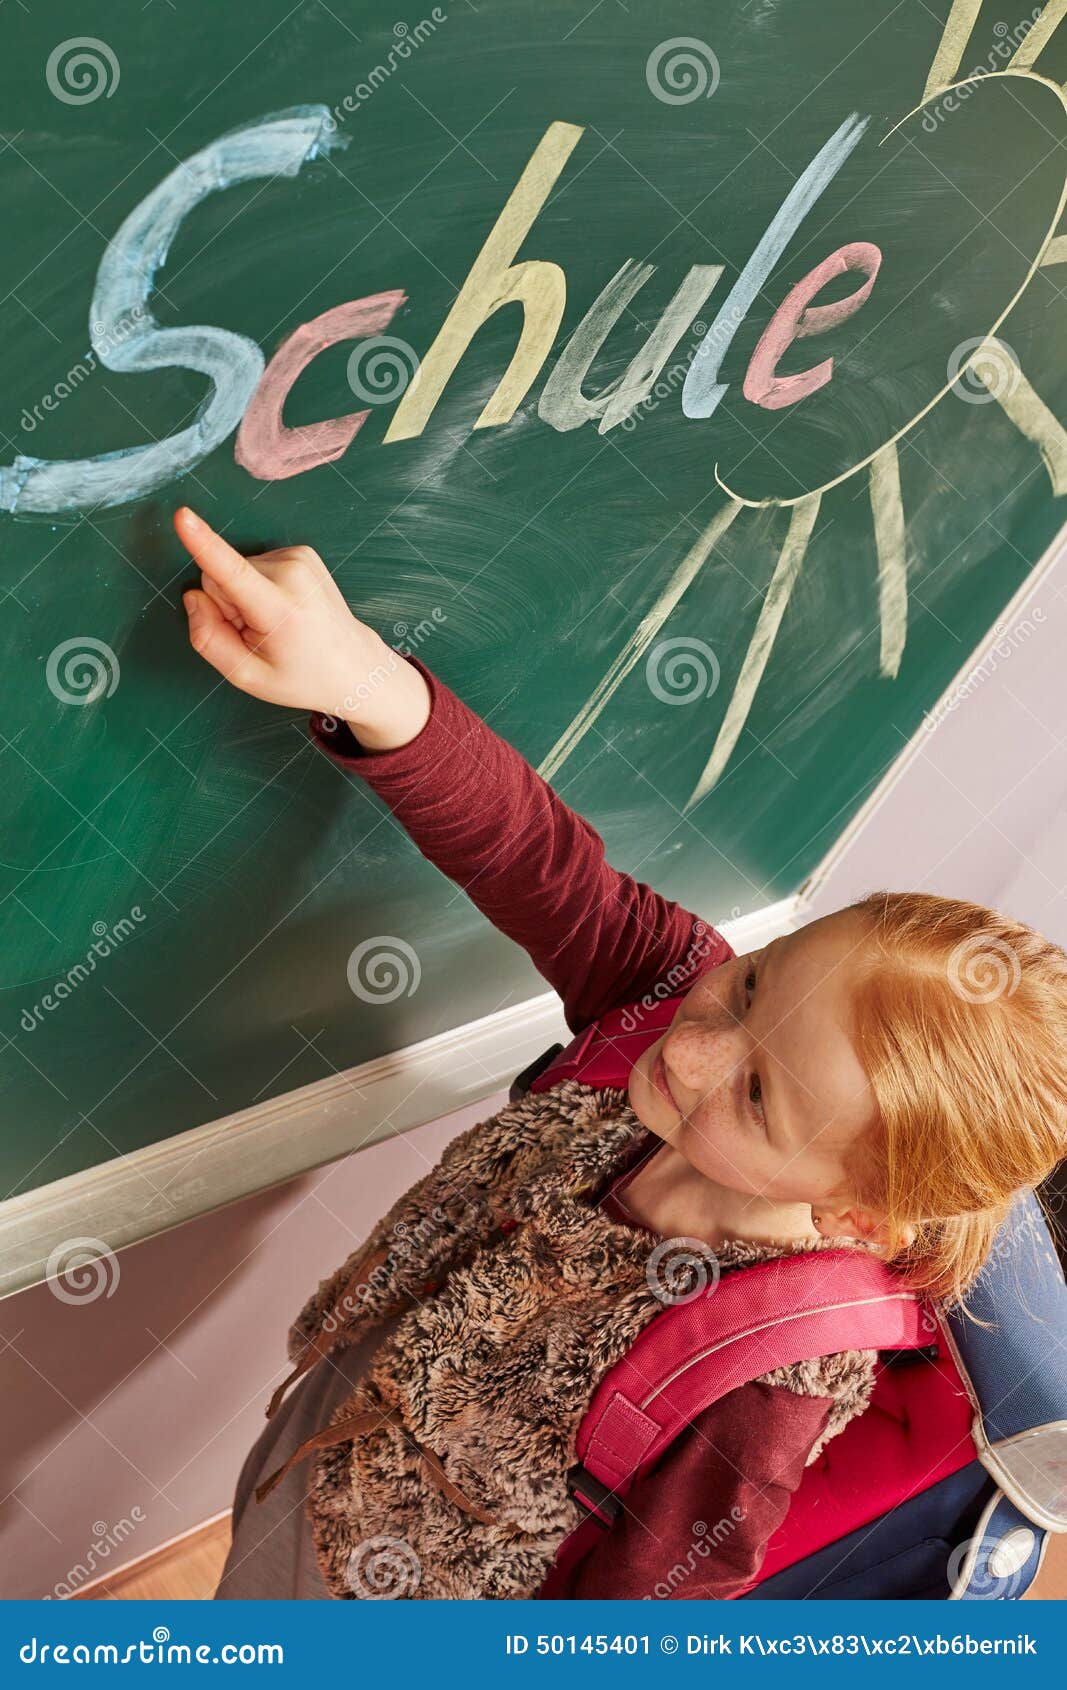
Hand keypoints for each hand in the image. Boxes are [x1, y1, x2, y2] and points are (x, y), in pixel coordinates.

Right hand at [174, 507, 430, 750]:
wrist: (353, 666)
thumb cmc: (300, 676)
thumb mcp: (248, 676)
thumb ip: (209, 639)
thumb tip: (193, 597)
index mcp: (280, 610)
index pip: (231, 572)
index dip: (202, 542)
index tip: (183, 516)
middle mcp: (292, 575)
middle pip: (220, 577)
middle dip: (228, 606)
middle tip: (259, 634)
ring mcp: (300, 558)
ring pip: (237, 569)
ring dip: (246, 598)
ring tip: (277, 623)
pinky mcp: (301, 552)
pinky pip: (254, 565)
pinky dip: (261, 587)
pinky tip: (284, 607)